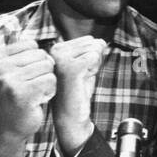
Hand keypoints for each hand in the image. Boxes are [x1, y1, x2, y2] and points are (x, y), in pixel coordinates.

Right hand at [0, 42, 55, 139]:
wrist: (5, 130)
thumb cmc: (13, 98)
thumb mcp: (9, 71)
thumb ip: (22, 54)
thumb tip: (49, 42)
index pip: (32, 45)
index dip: (34, 62)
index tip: (21, 78)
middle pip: (41, 55)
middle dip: (42, 72)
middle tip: (28, 89)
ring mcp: (8, 79)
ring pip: (48, 67)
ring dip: (46, 83)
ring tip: (31, 95)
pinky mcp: (22, 93)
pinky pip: (51, 80)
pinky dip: (49, 91)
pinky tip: (36, 101)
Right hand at [50, 37, 108, 152]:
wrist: (70, 117)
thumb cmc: (77, 92)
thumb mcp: (85, 66)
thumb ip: (92, 51)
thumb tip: (102, 41)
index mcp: (56, 49)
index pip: (88, 40)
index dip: (91, 57)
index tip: (79, 72)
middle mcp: (54, 51)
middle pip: (92, 43)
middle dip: (93, 61)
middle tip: (80, 78)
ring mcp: (61, 59)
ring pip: (94, 49)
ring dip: (93, 66)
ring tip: (80, 79)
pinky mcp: (70, 68)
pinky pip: (94, 57)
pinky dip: (94, 69)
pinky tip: (82, 80)